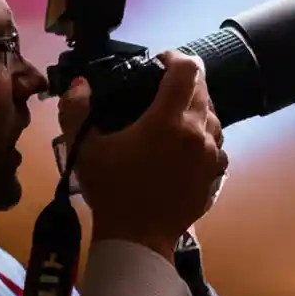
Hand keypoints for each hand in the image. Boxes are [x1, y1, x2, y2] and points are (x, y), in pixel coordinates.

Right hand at [58, 51, 227, 256]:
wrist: (138, 238)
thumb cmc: (110, 190)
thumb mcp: (84, 148)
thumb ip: (77, 110)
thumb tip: (82, 84)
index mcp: (169, 120)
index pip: (187, 70)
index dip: (175, 57)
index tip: (159, 63)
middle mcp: (199, 132)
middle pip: (203, 89)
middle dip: (184, 81)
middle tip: (162, 87)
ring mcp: (212, 154)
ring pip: (213, 115)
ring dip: (196, 108)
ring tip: (172, 115)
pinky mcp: (216, 172)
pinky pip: (217, 141)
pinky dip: (203, 135)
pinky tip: (184, 144)